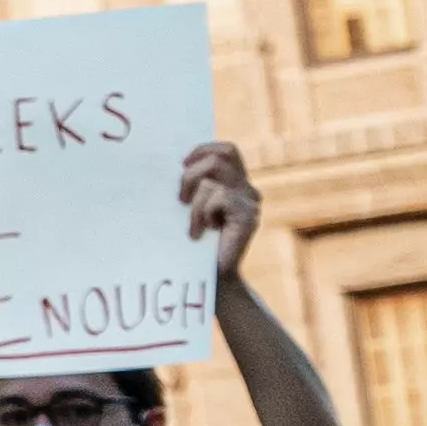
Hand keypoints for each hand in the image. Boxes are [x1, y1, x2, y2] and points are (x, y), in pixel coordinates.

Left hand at [182, 139, 262, 287]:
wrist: (207, 276)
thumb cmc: (193, 240)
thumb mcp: (191, 205)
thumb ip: (193, 183)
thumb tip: (175, 162)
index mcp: (236, 183)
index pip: (227, 150)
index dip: (204, 150)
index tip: (182, 163)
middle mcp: (248, 190)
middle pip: (217, 159)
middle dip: (189, 176)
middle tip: (181, 200)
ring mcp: (251, 203)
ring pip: (210, 180)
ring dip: (193, 203)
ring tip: (193, 225)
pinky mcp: (249, 217)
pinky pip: (217, 197)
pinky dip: (200, 214)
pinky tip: (201, 232)